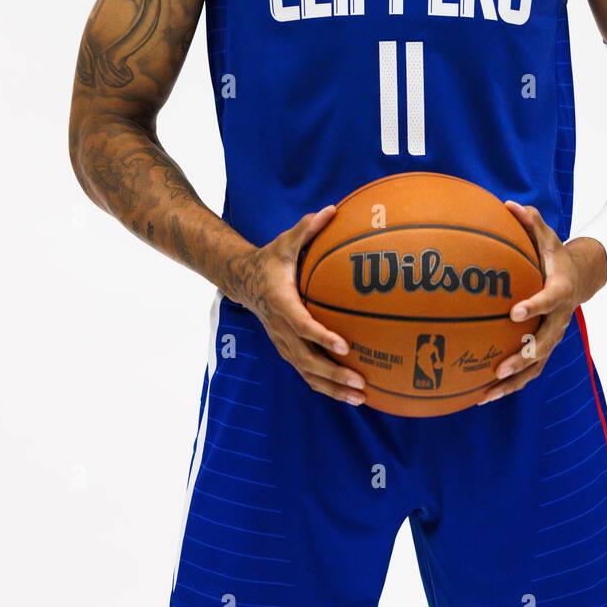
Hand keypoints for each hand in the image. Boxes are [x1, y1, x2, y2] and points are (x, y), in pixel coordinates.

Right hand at [227, 206, 366, 406]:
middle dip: (334, 373)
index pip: (302, 324)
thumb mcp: (285, 242)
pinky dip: (327, 387)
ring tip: (361, 397)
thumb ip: (307, 229)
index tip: (344, 345)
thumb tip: (332, 209)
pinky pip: (307, 373)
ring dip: (333, 388)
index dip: (321, 336)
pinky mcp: (288, 350)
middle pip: (307, 359)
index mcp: (282, 303)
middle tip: (360, 382)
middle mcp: (281, 328)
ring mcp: (283, 343)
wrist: (244, 281)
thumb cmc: (271, 259)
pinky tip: (351, 395)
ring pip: (308, 373)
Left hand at [478, 202, 606, 405]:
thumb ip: (531, 222)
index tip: (514, 312)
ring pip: (536, 365)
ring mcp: (553, 336)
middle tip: (499, 368)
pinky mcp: (544, 347)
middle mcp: (559, 319)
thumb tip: (508, 204)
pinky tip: (482, 395)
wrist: (580, 278)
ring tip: (486, 394)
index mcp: (559, 291)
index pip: (549, 300)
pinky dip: (510, 384)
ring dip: (513, 382)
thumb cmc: (556, 256)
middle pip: (544, 344)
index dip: (534, 306)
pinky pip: (529, 370)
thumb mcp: (548, 237)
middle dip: (522, 357)